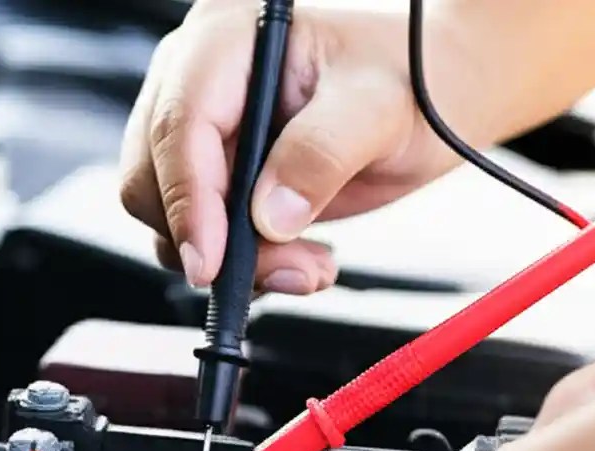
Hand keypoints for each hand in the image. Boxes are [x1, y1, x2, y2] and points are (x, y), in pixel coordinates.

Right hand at [118, 2, 488, 293]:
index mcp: (228, 37)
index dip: (188, 200)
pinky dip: (242, 263)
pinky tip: (296, 257)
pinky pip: (198, 231)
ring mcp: (203, 129)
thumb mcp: (380, 107)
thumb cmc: (416, 74)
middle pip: (154, 175)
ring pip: (168, 214)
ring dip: (232, 260)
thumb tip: (268, 216)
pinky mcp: (217, 173)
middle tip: (285, 269)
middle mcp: (198, 78)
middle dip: (212, 238)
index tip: (211, 261)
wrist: (440, 90)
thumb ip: (323, 153)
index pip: (181, 124)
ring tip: (308, 265)